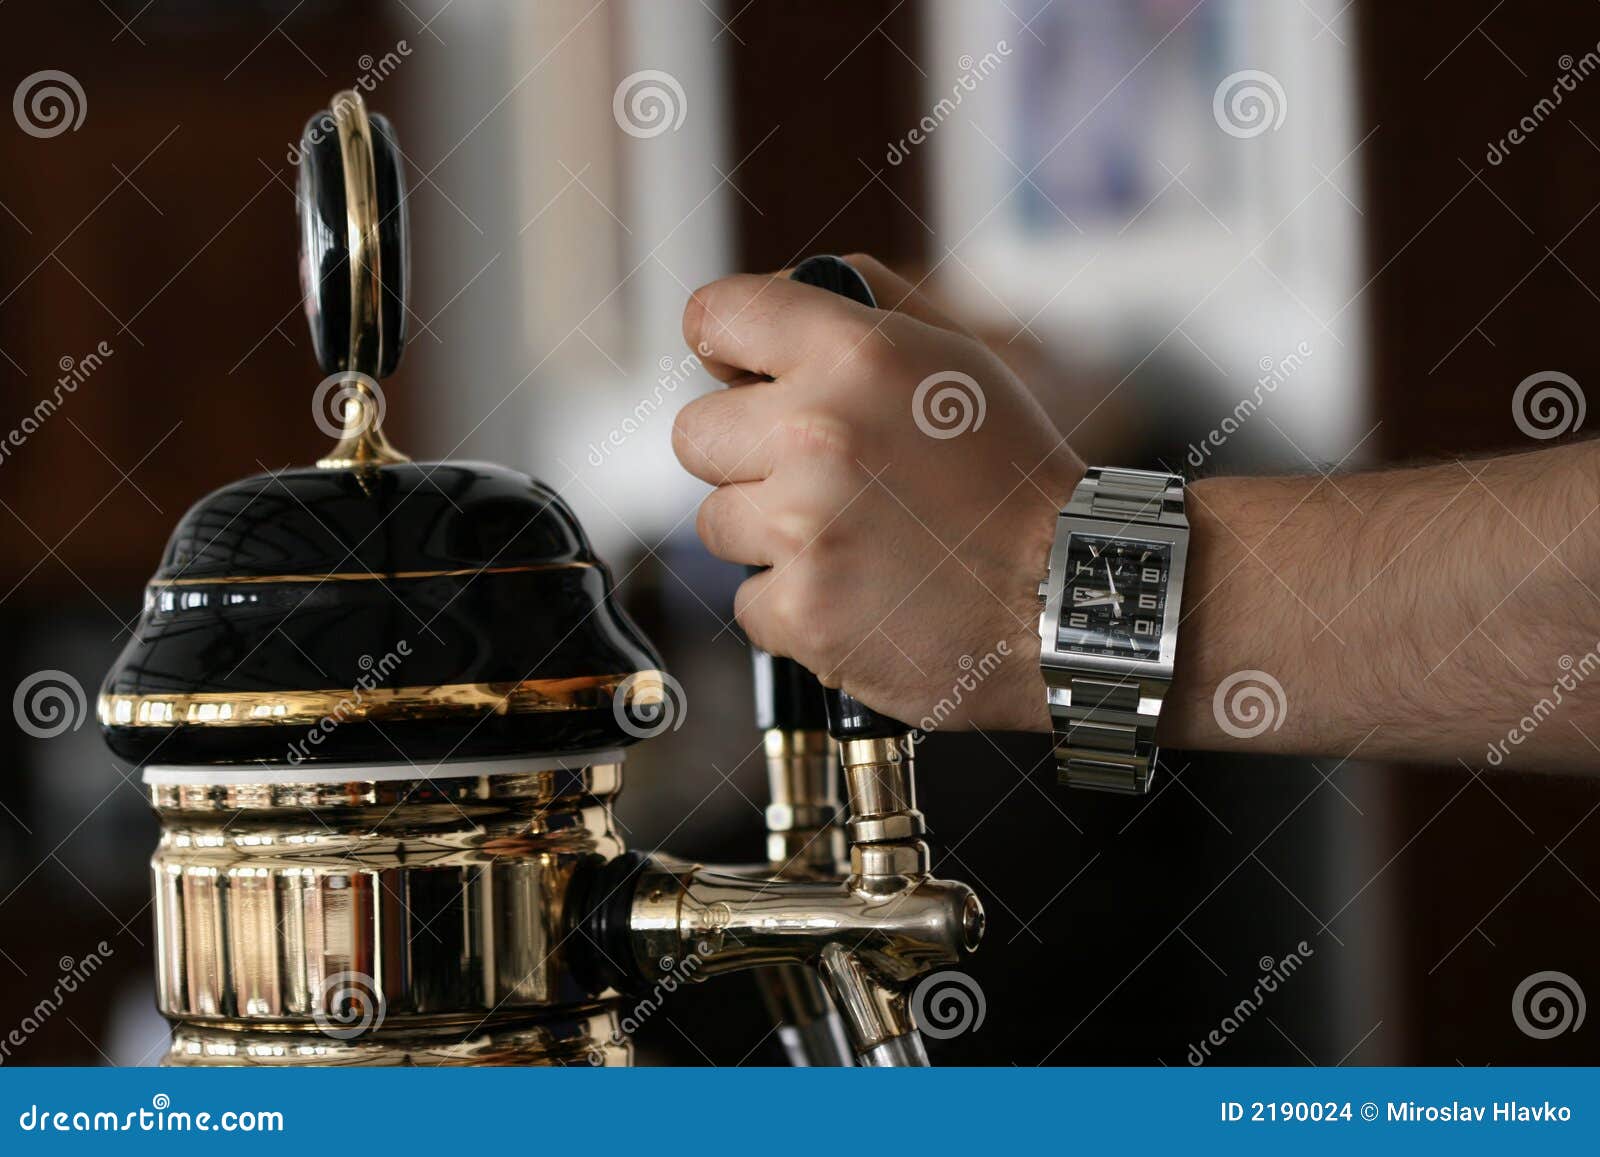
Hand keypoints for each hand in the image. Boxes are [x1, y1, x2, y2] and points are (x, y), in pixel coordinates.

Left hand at [673, 255, 1083, 732]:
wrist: (1067, 593)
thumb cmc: (1009, 474)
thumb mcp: (953, 354)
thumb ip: (859, 304)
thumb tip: (772, 296)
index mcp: (852, 354)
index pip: (713, 316)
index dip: (723, 349)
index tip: (742, 376)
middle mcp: (817, 433)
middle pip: (694, 434)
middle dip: (744, 456)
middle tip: (815, 476)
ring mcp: (803, 529)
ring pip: (716, 523)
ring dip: (769, 534)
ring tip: (851, 539)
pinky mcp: (802, 612)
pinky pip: (748, 601)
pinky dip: (794, 604)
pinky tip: (858, 593)